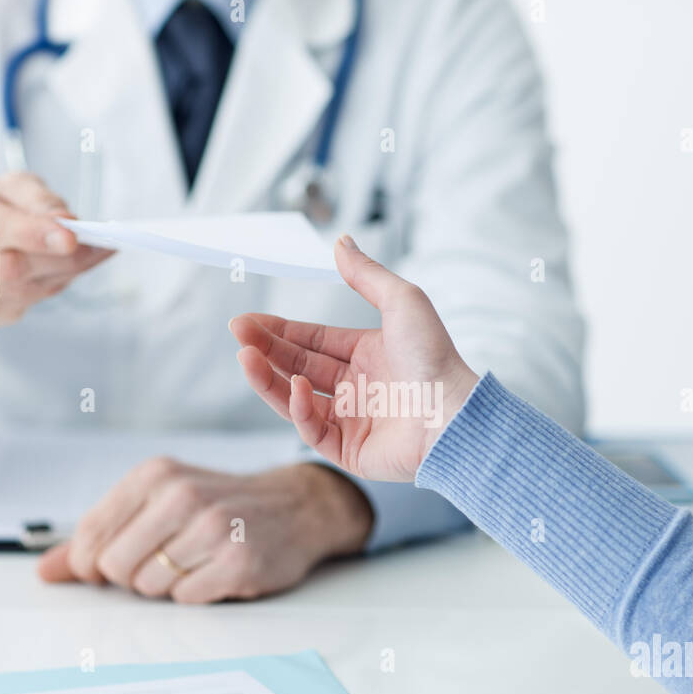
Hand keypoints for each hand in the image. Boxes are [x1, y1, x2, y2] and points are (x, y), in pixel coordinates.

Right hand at [0, 172, 112, 342]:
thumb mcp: (9, 187)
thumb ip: (37, 199)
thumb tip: (66, 221)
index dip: (32, 233)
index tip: (71, 237)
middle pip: (7, 267)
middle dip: (57, 258)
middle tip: (95, 246)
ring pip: (22, 291)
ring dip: (63, 272)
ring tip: (90, 251)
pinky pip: (28, 303)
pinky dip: (55, 283)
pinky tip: (65, 267)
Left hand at [36, 460, 372, 602]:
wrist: (295, 508)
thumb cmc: (217, 507)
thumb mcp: (157, 503)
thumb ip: (98, 535)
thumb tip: (45, 571)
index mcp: (155, 475)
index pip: (90, 535)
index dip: (91, 563)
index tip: (110, 565)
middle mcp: (182, 495)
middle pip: (114, 566)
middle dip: (133, 574)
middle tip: (166, 559)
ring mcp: (213, 528)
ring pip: (149, 587)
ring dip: (167, 586)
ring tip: (196, 562)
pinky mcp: (238, 562)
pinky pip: (186, 600)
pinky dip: (197, 595)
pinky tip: (216, 572)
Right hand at [229, 235, 478, 482]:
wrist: (454, 415)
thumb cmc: (436, 358)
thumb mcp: (402, 301)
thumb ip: (367, 274)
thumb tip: (341, 241)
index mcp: (370, 355)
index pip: (313, 341)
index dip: (280, 330)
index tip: (248, 321)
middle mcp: (359, 388)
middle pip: (299, 367)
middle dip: (267, 350)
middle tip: (238, 334)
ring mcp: (353, 420)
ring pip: (297, 400)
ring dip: (269, 379)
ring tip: (246, 358)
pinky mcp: (351, 451)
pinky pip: (313, 431)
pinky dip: (299, 410)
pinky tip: (296, 387)